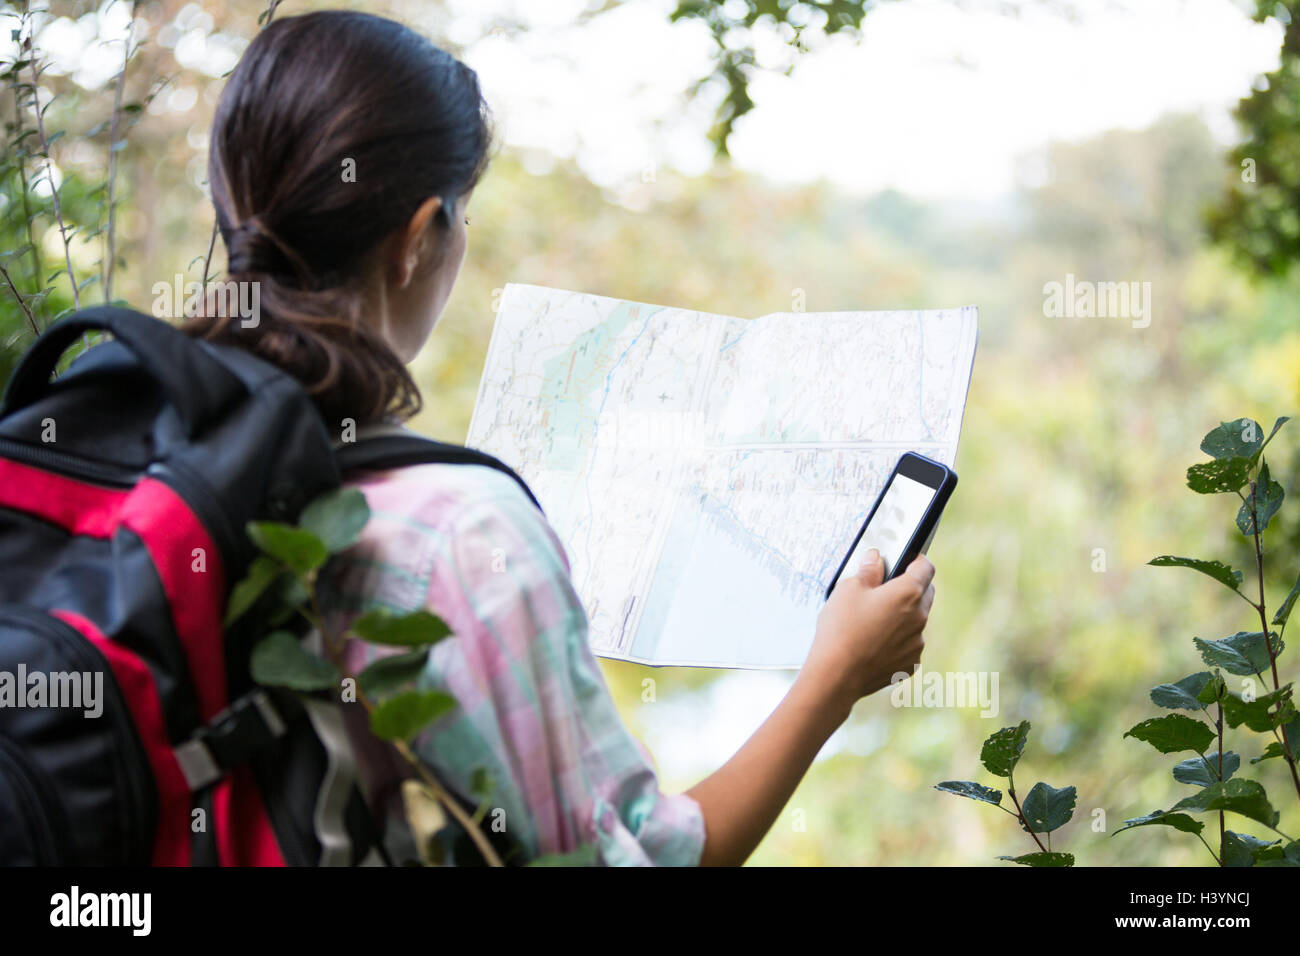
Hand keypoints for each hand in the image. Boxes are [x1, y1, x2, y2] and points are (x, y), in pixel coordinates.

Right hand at [800, 549, 935, 718]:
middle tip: (885, 589)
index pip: (926, 567)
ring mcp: (917, 643)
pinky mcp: (910, 663)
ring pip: (917, 620)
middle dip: (911, 587)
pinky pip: (909, 644)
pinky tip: (874, 643)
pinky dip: (898, 640)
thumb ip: (868, 571)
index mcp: (908, 593)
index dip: (916, 560)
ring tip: (874, 621)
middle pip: (925, 593)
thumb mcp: (848, 589)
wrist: (836, 675)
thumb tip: (876, 559)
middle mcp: (920, 617)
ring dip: (904, 616)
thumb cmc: (841, 629)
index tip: (906, 560)